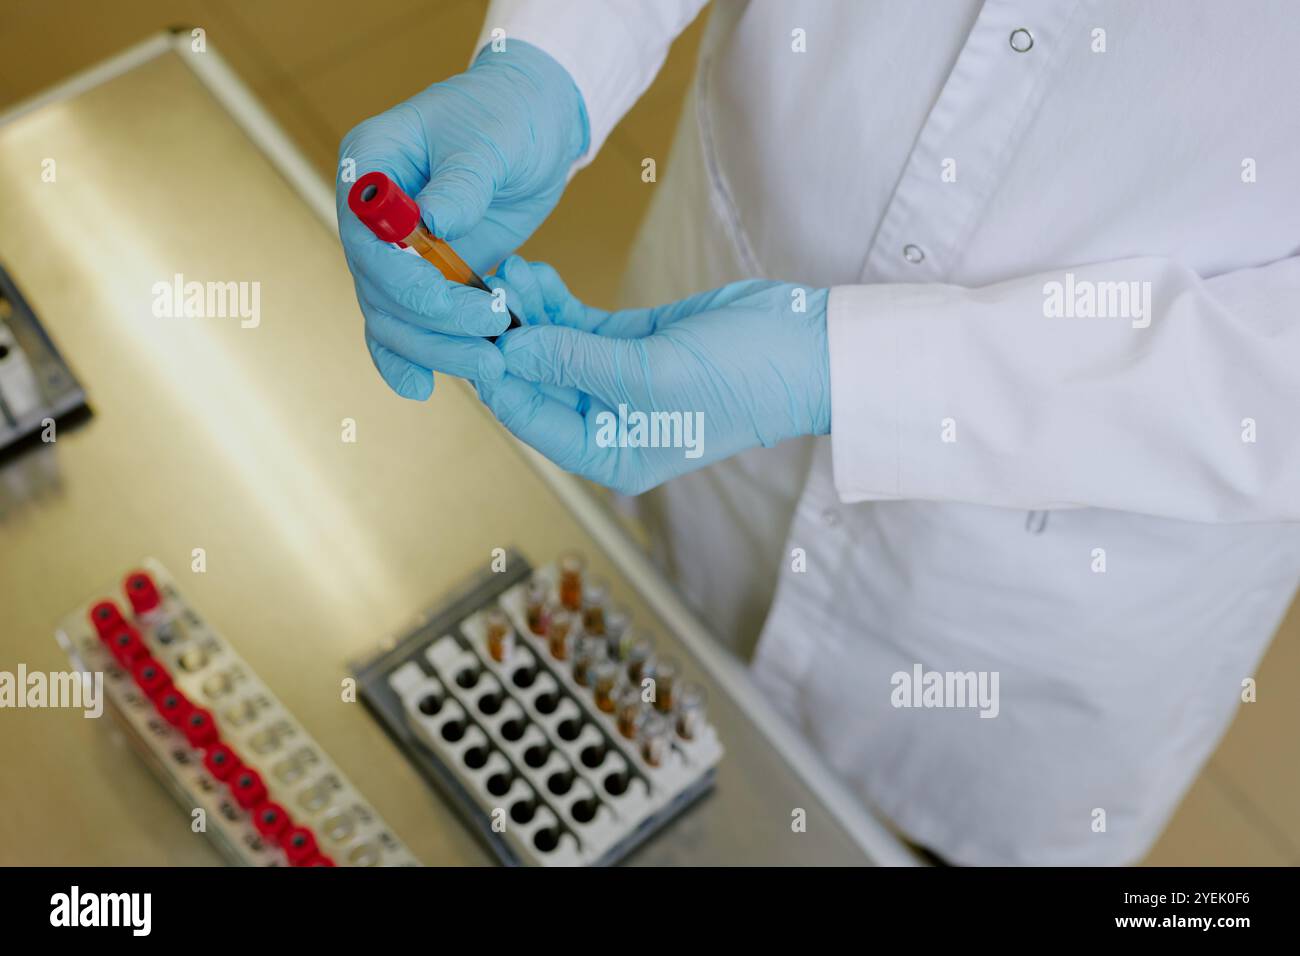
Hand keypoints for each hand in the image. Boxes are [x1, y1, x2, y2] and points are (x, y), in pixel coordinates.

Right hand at [336, 41, 587, 398]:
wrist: (533, 127)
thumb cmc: (509, 117)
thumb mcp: (493, 138)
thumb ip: (464, 180)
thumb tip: (434, 220)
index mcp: (370, 165)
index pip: (366, 237)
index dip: (406, 280)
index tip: (461, 305)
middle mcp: (369, 214)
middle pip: (378, 288)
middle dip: (432, 325)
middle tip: (490, 346)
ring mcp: (392, 249)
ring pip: (393, 316)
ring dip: (435, 349)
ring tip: (489, 367)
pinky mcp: (422, 276)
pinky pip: (405, 323)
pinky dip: (414, 357)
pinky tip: (424, 388)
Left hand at [478, 259, 830, 494]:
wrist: (805, 348)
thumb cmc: (741, 379)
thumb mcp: (652, 374)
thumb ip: (578, 361)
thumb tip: (511, 349)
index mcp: (610, 453)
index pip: (533, 420)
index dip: (498, 380)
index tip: (471, 336)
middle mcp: (607, 424)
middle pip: (536, 382)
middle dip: (507, 339)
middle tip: (477, 292)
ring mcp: (616, 382)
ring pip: (552, 348)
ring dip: (527, 313)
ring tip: (505, 271)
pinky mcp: (629, 344)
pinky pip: (577, 326)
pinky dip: (554, 303)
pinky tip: (531, 275)